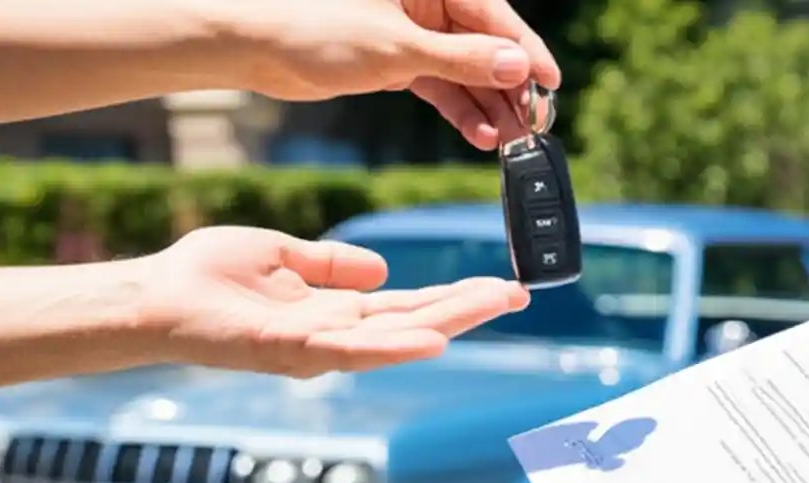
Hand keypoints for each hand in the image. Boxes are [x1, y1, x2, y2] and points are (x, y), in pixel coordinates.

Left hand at [134, 227, 529, 375]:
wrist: (152, 297)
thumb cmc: (206, 277)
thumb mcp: (281, 254)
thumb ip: (330, 263)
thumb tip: (382, 268)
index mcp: (333, 313)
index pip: (406, 304)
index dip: (452, 296)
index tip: (496, 284)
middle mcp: (334, 336)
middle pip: (414, 321)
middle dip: (468, 309)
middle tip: (519, 294)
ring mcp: (316, 348)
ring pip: (396, 336)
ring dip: (450, 323)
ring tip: (495, 303)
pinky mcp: (292, 350)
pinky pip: (352, 351)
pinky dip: (395, 347)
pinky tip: (434, 339)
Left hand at [240, 0, 560, 149]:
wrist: (257, 48)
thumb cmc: (317, 29)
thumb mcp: (399, 48)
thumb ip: (461, 58)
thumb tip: (516, 66)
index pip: (495, 15)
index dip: (526, 52)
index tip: (551, 83)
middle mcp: (428, 2)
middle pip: (486, 45)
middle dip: (511, 87)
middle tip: (536, 124)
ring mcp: (414, 32)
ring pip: (466, 70)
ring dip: (489, 106)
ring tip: (511, 142)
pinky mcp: (398, 60)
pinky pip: (442, 85)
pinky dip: (460, 110)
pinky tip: (480, 136)